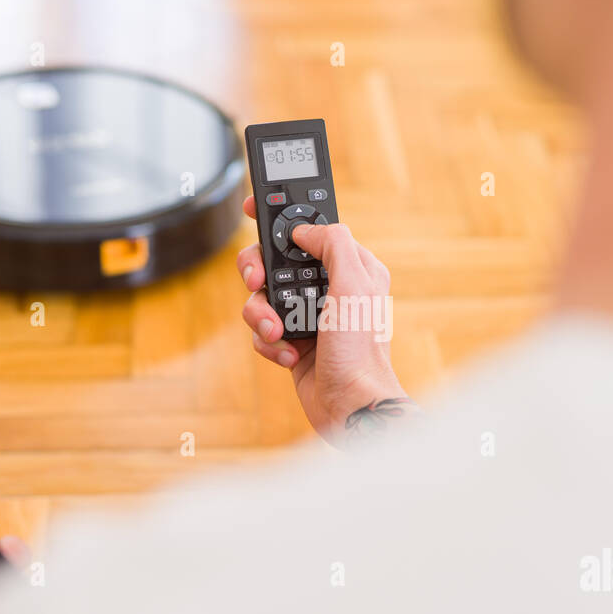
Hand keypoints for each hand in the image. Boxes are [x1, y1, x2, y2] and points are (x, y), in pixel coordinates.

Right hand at [236, 195, 412, 445]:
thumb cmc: (360, 350)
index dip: (281, 218)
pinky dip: (269, 342)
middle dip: (260, 272)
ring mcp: (309, 316)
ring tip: (277, 331)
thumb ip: (333, 244)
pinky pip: (262, 329)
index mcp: (351, 267)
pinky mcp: (292, 342)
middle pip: (276, 261)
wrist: (351, 407)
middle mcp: (329, 288)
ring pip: (263, 297)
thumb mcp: (354, 285)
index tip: (252, 206)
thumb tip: (304, 229)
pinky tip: (288, 354)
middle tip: (257, 281)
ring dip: (262, 314)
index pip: (311, 230)